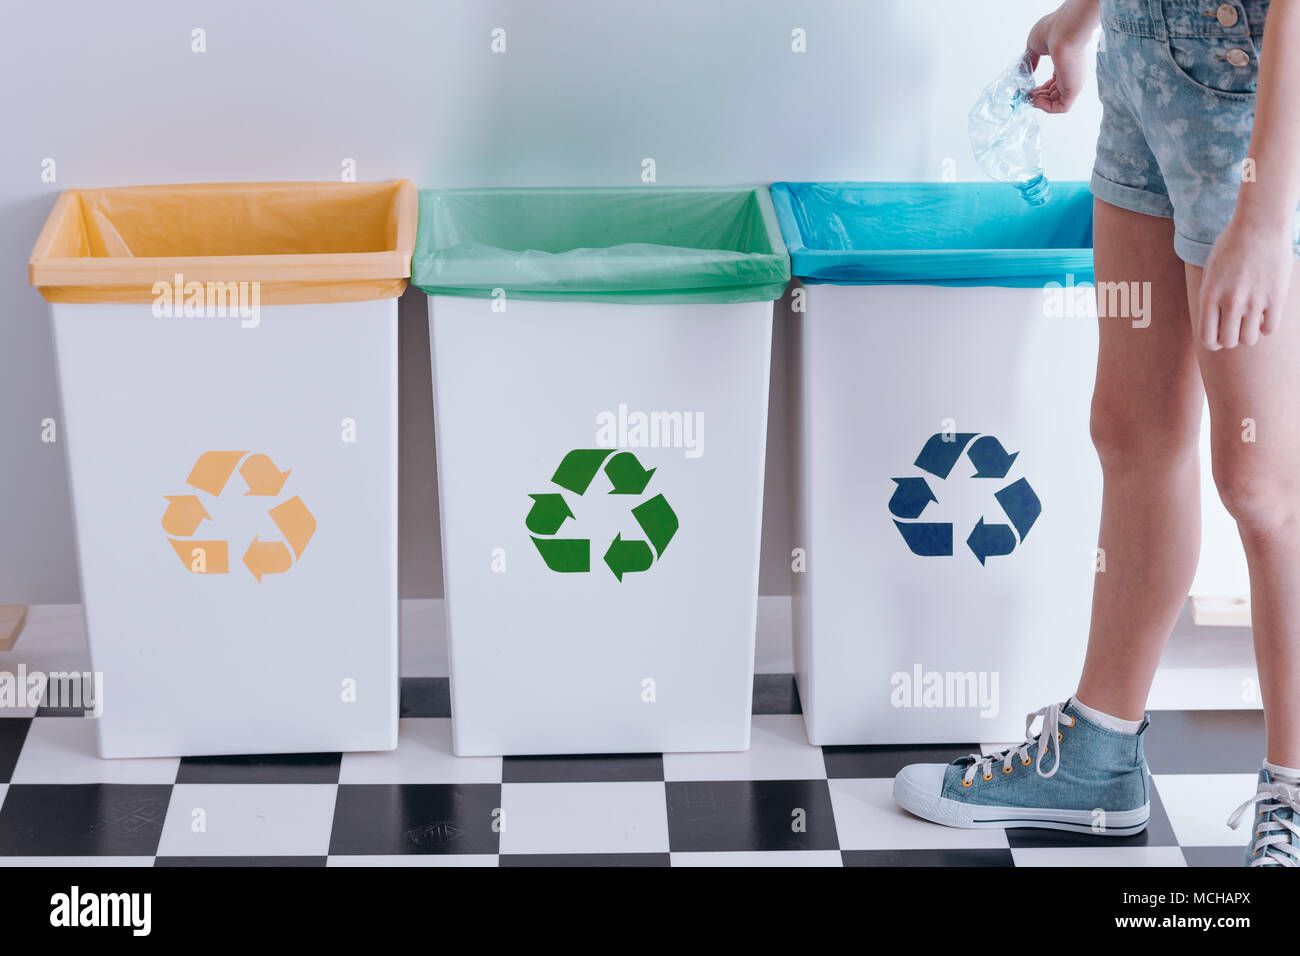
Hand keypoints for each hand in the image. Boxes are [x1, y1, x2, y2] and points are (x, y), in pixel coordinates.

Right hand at [1026, 0, 1099, 112]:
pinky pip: (1062, 108)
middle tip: (1027, 95)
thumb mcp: (1033, 46)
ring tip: (1030, 98)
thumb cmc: (1052, 31)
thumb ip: (1029, 60)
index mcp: (1064, 63)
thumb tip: (1025, 70)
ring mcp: (1072, 81)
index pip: (1054, 83)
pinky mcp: (1073, 89)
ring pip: (1057, 102)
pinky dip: (1048, 108)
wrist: (1064, 30)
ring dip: (1041, 103)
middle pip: (1054, 94)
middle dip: (1038, 97)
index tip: (1029, 89)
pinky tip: (1036, 101)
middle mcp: (1070, 74)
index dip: (1040, 89)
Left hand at [1197, 214, 1293, 348]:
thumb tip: (1215, 325)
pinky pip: (1270, 329)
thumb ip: (1210, 298)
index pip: (1207, 338)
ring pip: (1250, 339)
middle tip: (1235, 328)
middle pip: (1230, 342)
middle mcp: (1231, 301)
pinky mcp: (1276, 297)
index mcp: (1210, 295)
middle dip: (1231, 339)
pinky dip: (1265, 327)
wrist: (1259, 224)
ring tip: (1249, 321)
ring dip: (1248, 334)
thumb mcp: (1210, 271)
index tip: (1218, 337)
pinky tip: (1264, 315)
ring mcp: (1255, 300)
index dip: (1213, 342)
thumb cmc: (1231, 246)